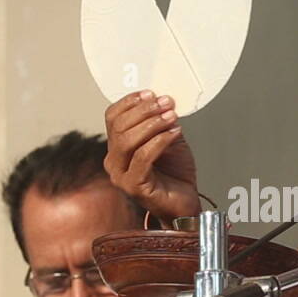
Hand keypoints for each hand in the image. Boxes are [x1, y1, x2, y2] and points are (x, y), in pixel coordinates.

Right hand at [104, 90, 200, 225]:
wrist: (185, 203)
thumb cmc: (175, 174)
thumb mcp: (169, 140)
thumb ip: (162, 122)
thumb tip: (164, 101)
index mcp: (117, 147)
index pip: (112, 117)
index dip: (130, 102)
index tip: (151, 93)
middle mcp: (114, 161)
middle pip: (119, 127)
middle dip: (144, 111)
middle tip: (166, 103)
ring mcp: (121, 176)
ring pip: (127, 141)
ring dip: (152, 124)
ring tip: (171, 117)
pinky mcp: (134, 187)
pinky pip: (142, 157)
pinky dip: (159, 141)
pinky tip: (174, 134)